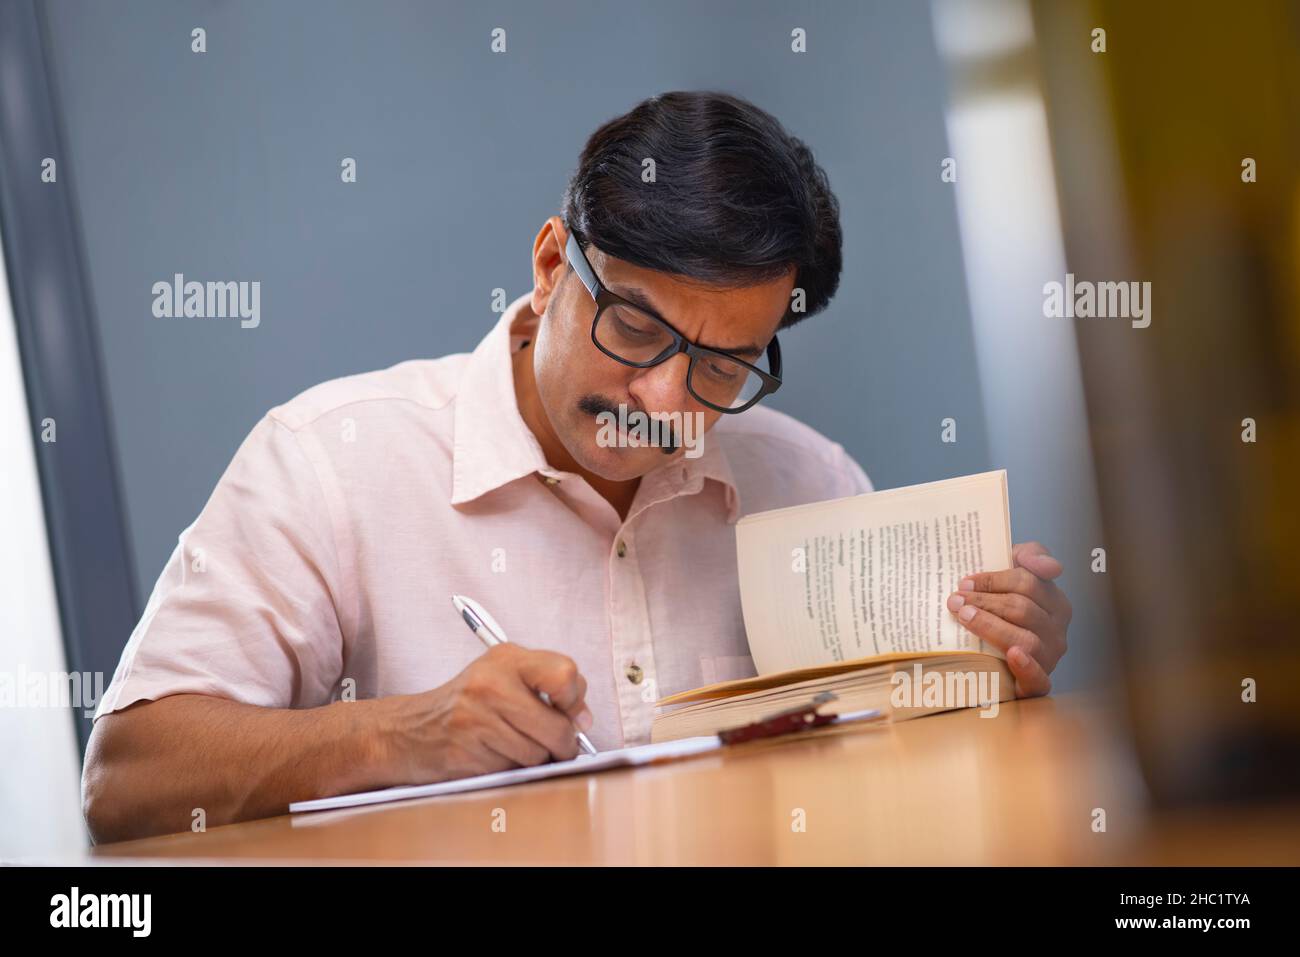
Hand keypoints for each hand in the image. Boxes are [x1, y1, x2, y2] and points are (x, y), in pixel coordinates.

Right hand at [381, 642, 593, 783]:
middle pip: (557, 726)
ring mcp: (476, 719)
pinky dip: (511, 770)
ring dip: (536, 759)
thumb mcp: (504, 676)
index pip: (564, 675)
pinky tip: (494, 755)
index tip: (570, 711)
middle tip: (557, 745)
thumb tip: (583, 719)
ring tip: (515, 746)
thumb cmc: (466, 705)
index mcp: (506, 658)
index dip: (575, 700)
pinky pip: (512, 770)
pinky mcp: (466, 752)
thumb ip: (548, 687)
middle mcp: (490, 684)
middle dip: (563, 743)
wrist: (408, 730)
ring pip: (538, 754)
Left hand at [945, 541, 1071, 697]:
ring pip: (1025, 639)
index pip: (1027, 583)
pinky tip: (1011, 655)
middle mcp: (1056, 630)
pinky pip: (1039, 679)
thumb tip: (1050, 566)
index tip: (964, 583)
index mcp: (1054, 602)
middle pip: (1022, 609)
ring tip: (964, 617)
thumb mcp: (1014, 577)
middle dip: (985, 601)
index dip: (993, 580)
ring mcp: (1049, 657)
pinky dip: (1026, 666)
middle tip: (954, 600)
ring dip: (992, 626)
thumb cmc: (1004, 612)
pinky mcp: (1038, 684)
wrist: (995, 662)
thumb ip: (1030, 555)